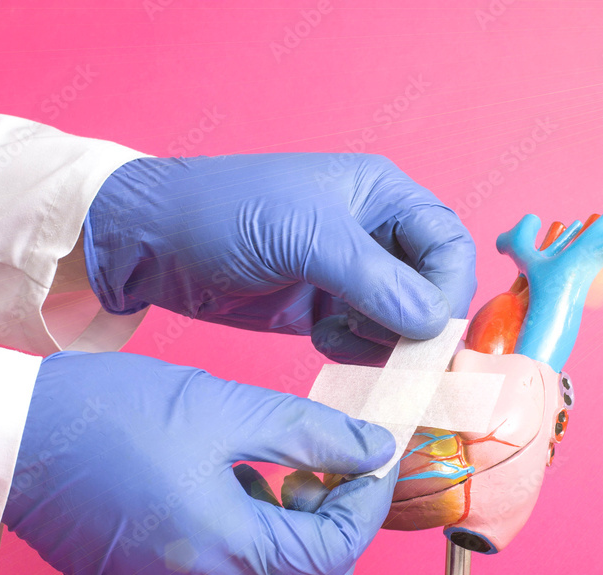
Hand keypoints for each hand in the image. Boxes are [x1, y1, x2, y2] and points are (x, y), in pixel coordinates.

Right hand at [2, 350, 396, 574]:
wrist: (20, 440)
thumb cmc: (112, 419)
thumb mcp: (228, 411)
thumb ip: (312, 435)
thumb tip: (371, 449)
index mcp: (236, 553)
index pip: (340, 548)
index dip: (368, 501)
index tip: (371, 460)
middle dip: (338, 542)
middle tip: (320, 483)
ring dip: (293, 552)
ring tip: (263, 482)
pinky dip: (251, 563)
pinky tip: (226, 504)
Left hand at [84, 153, 476, 364]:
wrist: (152, 243)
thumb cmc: (222, 213)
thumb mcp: (303, 236)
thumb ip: (374, 279)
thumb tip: (435, 322)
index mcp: (383, 195)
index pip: (450, 246)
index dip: (449, 290)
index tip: (428, 330)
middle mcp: (377, 233)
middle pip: (434, 288)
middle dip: (420, 324)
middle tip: (393, 351)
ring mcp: (353, 275)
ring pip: (406, 321)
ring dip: (387, 342)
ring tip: (341, 338)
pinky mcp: (329, 309)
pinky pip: (370, 340)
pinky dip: (360, 352)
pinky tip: (324, 341)